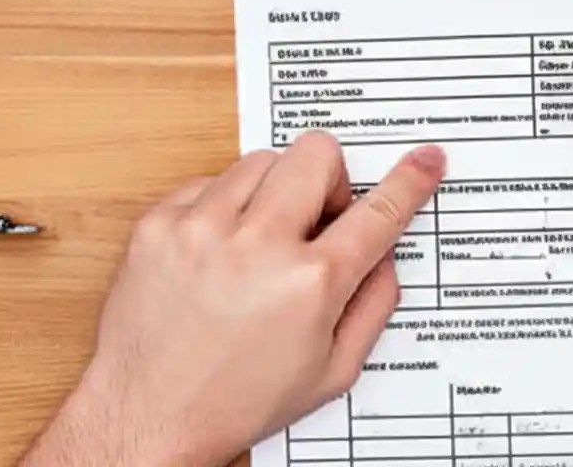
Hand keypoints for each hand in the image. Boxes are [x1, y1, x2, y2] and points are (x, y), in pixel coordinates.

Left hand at [22, 132, 445, 465]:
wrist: (147, 416)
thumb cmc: (236, 401)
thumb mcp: (332, 371)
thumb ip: (374, 305)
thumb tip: (385, 253)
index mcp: (311, 285)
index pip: (378, 213)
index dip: (410, 181)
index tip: (425, 161)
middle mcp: (258, 246)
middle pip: (317, 155)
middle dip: (330, 179)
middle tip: (318, 218)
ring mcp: (203, 229)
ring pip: (262, 160)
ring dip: (274, 191)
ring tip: (260, 240)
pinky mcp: (159, 225)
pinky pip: (209, 182)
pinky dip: (224, 207)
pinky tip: (219, 250)